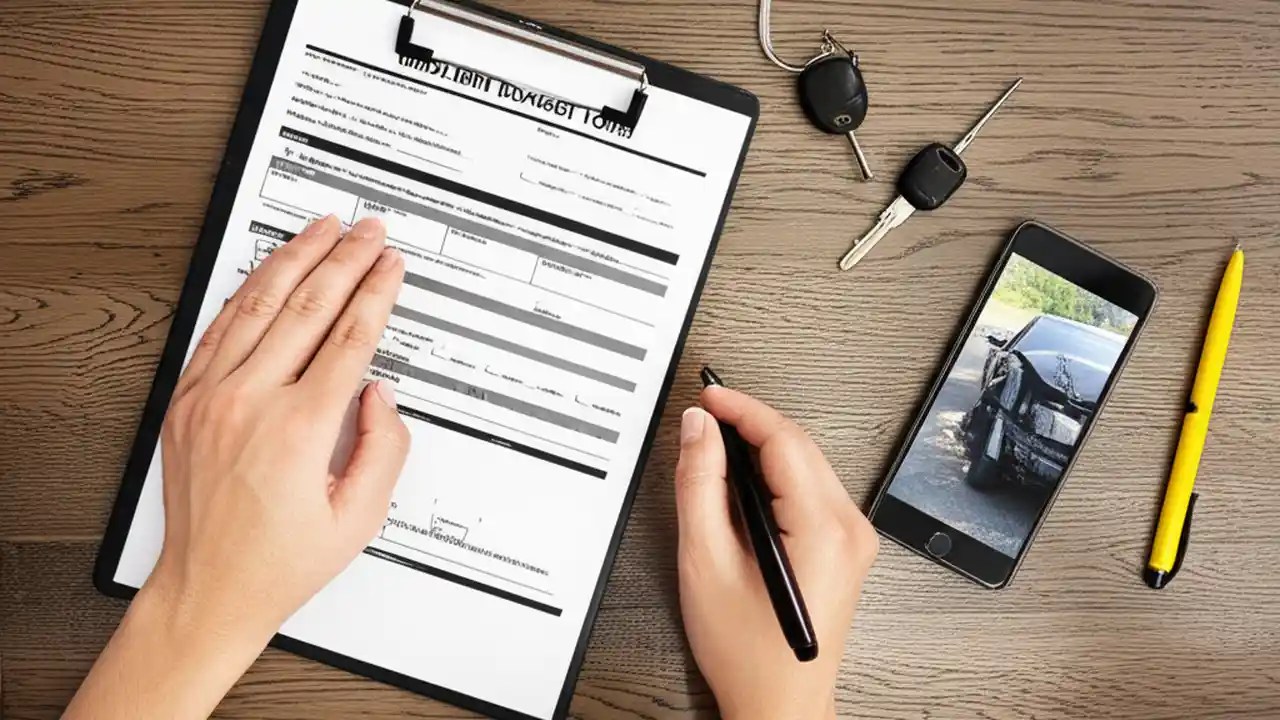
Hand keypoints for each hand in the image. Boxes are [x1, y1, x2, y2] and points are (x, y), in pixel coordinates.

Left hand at [66, 216, 408, 718]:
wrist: (208, 589)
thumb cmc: (278, 561)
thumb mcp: (359, 519)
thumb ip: (385, 449)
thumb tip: (381, 395)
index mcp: (298, 431)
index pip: (350, 339)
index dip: (377, 294)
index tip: (391, 268)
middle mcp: (249, 403)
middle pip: (308, 308)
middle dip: (345, 261)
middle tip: (368, 233)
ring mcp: (210, 398)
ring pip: (258, 305)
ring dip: (295, 259)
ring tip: (321, 230)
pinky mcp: (186, 401)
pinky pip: (219, 329)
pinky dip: (248, 293)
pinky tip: (268, 271)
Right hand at [675, 386, 877, 719]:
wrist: (778, 704)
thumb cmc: (748, 652)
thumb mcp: (706, 560)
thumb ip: (701, 484)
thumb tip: (700, 431)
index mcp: (823, 528)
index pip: (784, 439)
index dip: (742, 409)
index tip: (709, 397)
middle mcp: (850, 529)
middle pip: (798, 447)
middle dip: (749, 424)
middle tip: (705, 417)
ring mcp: (853, 540)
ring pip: (805, 466)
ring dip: (762, 450)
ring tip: (716, 450)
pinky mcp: (845, 549)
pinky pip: (811, 491)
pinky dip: (775, 477)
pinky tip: (743, 485)